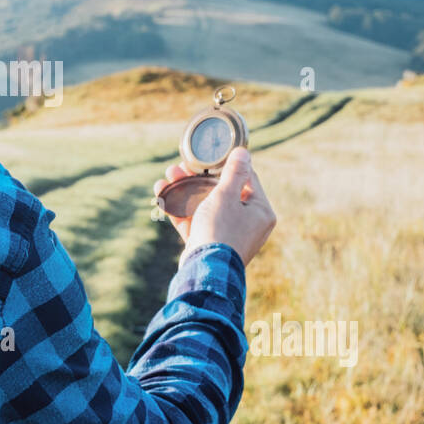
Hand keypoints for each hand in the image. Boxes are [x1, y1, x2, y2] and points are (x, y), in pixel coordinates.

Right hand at [153, 147, 276, 265]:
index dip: (228, 165)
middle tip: (182, 166)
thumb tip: (244, 152)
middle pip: (222, 192)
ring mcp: (227, 234)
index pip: (248, 179)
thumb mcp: (226, 196)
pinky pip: (196, 222)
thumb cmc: (220, 231)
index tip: (211, 157)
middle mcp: (247, 223)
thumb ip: (234, 172)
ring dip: (184, 191)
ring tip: (168, 176)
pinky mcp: (208, 243)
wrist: (204, 271)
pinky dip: (180, 210)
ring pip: (205, 206)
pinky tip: (162, 195)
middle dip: (198, 178)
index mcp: (260, 211)